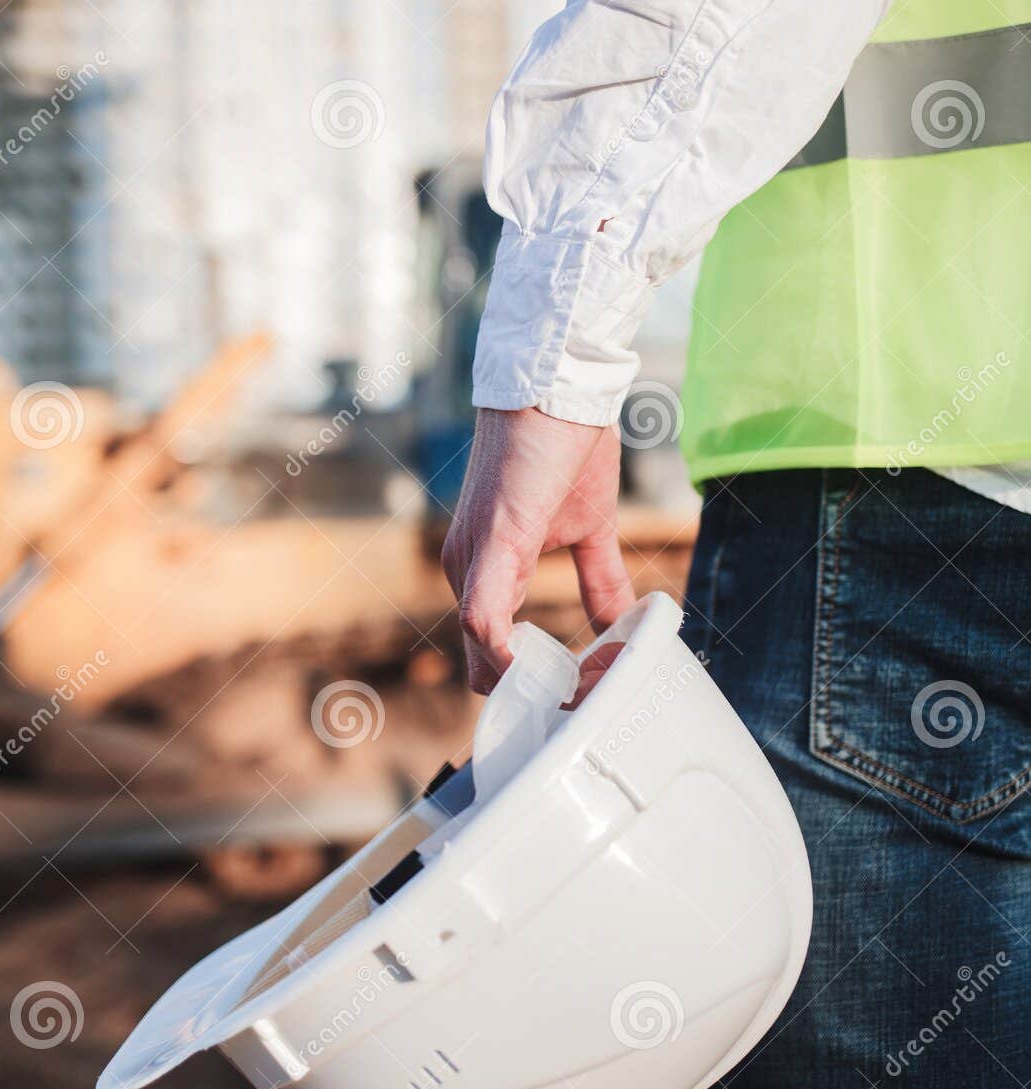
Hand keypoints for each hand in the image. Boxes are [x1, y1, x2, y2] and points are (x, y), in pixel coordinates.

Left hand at [442, 407, 635, 693]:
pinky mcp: (493, 544)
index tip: (576, 696)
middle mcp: (465, 569)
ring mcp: (473, 559)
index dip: (527, 684)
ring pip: (480, 653)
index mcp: (484, 570)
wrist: (558, 385)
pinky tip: (542, 672)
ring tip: (581, 691)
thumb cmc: (565, 444)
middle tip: (585, 703)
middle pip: (482, 668)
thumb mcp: (591, 528)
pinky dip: (508, 655)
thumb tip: (622, 625)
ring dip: (530, 684)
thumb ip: (599, 580)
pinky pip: (484, 619)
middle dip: (532, 696)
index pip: (489, 653)